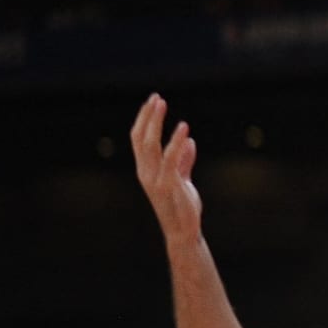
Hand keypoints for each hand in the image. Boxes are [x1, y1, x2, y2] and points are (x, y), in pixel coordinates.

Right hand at [130, 94, 202, 244]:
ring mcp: (155, 179)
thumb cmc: (182, 206)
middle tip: (156, 97)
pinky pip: (170, 159)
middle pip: (140, 139)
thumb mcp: (182, 180)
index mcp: (146, 170)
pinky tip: (183, 129)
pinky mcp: (169, 185)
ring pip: (150, 145)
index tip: (153, 102)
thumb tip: (189, 143)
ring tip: (162, 104)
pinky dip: (175, 142)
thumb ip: (184, 162)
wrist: (183, 230)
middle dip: (147, 117)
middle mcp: (146, 172)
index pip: (138, 140)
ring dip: (155, 122)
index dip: (144, 121)